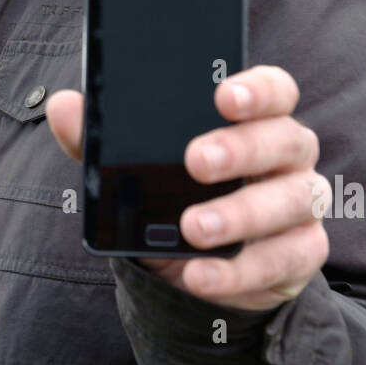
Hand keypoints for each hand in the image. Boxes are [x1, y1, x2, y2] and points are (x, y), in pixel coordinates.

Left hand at [44, 65, 330, 311]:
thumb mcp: (135, 170)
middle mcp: (289, 155)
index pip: (276, 90)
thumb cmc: (173, 197)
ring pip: (293, 200)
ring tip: (194, 227)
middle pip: (287, 138)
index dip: (257, 89)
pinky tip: (200, 276)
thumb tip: (64, 106)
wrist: (194, 268)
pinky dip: (240, 271)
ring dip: (241, 215)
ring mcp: (301, 204)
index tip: (223, 95)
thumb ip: (102, 140)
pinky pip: (284, 259)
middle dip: (243, 148)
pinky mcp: (301, 252)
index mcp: (256, 119)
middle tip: (196, 161)